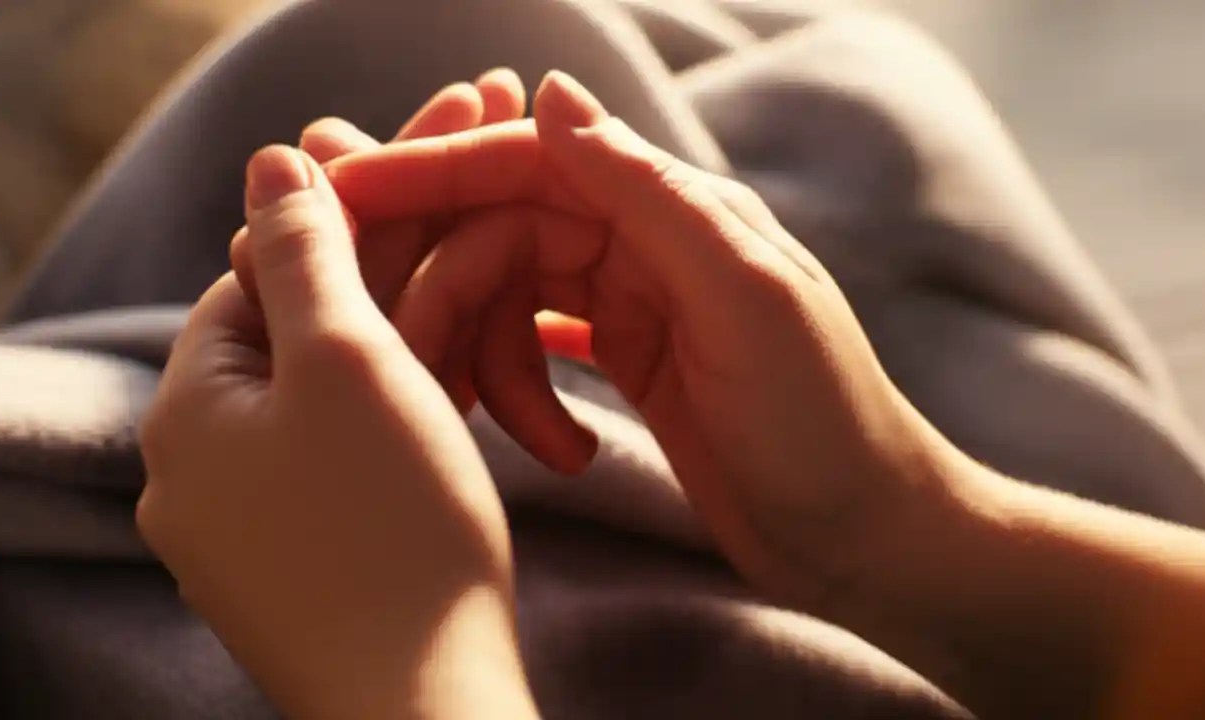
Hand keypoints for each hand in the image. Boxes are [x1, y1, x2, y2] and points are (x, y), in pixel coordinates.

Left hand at [138, 146, 535, 718]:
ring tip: (497, 290)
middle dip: (396, 272)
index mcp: (190, 410)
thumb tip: (271, 161)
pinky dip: (415, 413)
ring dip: (417, 341)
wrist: (429, 702)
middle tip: (481, 214)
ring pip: (346, 397)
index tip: (428, 177)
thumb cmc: (390, 528)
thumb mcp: (344, 360)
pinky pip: (364, 456)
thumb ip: (304, 252)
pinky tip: (473, 385)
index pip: (255, 277)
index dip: (344, 220)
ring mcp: (266, 521)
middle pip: (308, 334)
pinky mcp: (324, 558)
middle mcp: (210, 468)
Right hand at [325, 72, 967, 609]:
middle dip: (443, 280)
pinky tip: (542, 439)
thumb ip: (645, 193)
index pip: (529, 166)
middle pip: (505, 230)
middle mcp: (649, 244)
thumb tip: (547, 94)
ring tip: (535, 443)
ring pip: (513, 297)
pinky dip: (523, 390)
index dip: (432, 174)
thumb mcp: (741, 297)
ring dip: (495, 364)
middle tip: (384, 339)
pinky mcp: (631, 365)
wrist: (867, 535)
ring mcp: (637, 306)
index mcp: (676, 210)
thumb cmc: (824, 421)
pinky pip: (540, 350)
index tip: (337, 195)